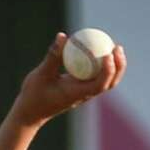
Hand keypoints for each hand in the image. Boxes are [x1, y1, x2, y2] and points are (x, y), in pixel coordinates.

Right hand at [9, 32, 125, 128]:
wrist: (30, 113)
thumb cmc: (33, 96)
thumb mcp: (40, 75)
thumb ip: (53, 56)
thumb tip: (62, 36)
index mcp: (77, 94)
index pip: (100, 84)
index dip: (109, 70)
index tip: (109, 54)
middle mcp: (84, 94)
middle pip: (110, 82)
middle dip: (119, 66)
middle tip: (117, 47)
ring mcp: (84, 93)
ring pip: (107, 81)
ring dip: (115, 66)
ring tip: (114, 47)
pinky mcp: (81, 90)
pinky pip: (96, 77)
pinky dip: (102, 66)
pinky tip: (99, 52)